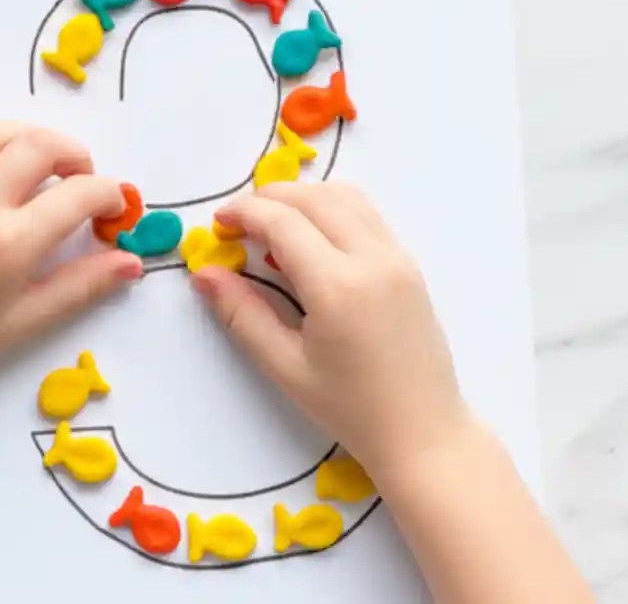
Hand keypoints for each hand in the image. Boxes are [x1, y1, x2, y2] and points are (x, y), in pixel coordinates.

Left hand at [0, 122, 142, 385]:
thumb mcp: (26, 320)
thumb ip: (82, 285)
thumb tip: (131, 262)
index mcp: (10, 243)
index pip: (78, 193)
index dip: (109, 194)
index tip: (113, 210)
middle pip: (39, 143)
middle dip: (75, 153)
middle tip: (82, 179)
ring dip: (30, 138)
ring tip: (43, 165)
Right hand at [193, 182, 468, 475]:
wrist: (423, 431)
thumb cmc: (350, 409)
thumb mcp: (285, 367)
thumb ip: (243, 315)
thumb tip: (204, 274)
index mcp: (338, 287)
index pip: (283, 221)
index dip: (244, 212)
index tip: (218, 225)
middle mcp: (372, 259)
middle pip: (314, 197)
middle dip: (269, 198)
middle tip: (237, 224)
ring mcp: (398, 257)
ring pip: (346, 196)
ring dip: (303, 198)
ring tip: (273, 227)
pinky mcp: (410, 264)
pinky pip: (367, 215)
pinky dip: (332, 210)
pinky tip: (312, 243)